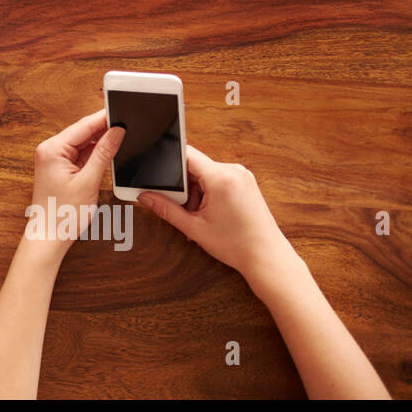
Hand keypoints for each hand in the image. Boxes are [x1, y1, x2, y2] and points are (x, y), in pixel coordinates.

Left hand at [28, 109, 123, 257]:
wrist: (49, 236)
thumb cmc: (62, 214)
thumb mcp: (89, 181)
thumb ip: (103, 153)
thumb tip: (116, 132)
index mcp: (52, 149)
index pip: (83, 126)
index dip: (104, 118)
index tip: (122, 111)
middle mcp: (49, 150)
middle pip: (83, 132)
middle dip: (104, 129)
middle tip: (127, 126)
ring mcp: (53, 158)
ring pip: (83, 143)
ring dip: (100, 143)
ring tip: (121, 141)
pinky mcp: (59, 167)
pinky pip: (80, 154)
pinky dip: (94, 154)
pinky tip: (108, 154)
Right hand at [136, 145, 297, 289]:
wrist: (266, 257)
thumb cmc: (238, 245)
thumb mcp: (193, 227)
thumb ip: (165, 209)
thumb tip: (145, 197)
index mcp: (221, 178)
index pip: (186, 154)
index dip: (167, 162)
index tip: (159, 176)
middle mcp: (234, 171)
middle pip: (194, 166)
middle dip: (184, 187)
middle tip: (186, 209)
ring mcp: (242, 176)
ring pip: (205, 174)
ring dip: (196, 192)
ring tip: (201, 216)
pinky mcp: (245, 182)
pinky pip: (217, 179)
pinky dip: (208, 193)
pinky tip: (211, 212)